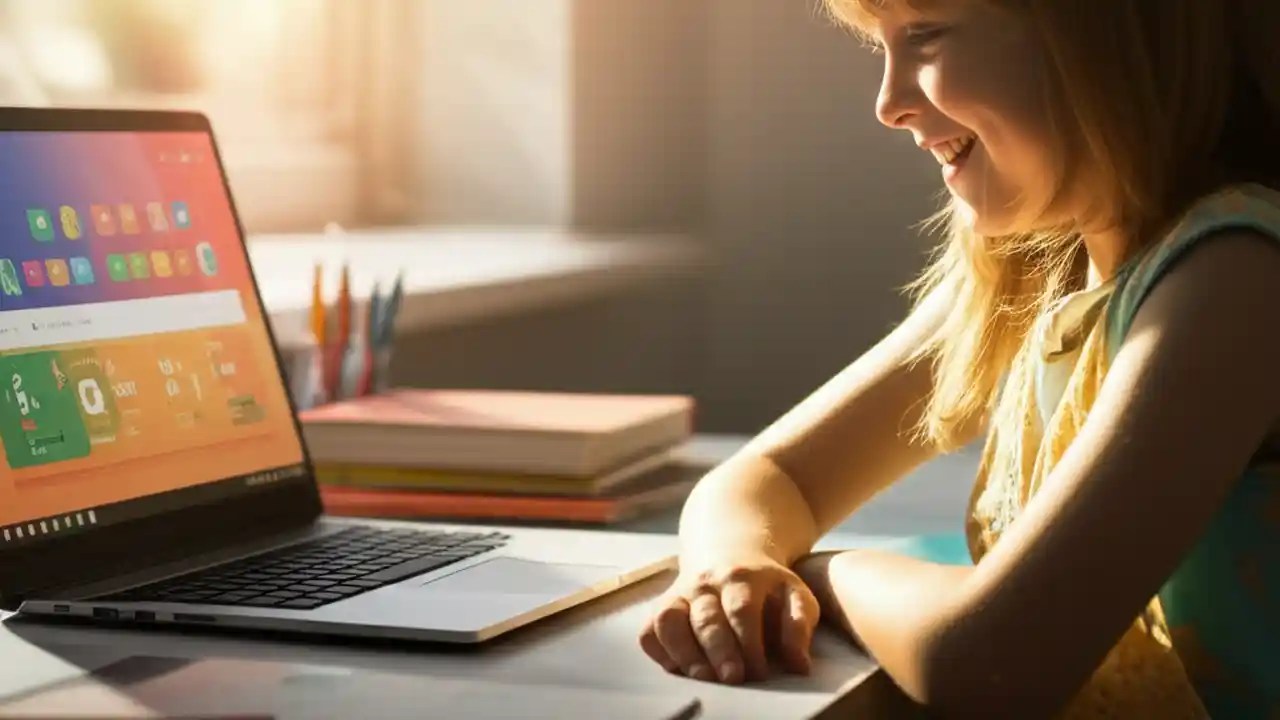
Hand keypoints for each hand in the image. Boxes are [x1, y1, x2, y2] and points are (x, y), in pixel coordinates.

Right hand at [637, 554, 820, 684]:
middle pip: (706, 617)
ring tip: (702, 677)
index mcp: (741, 577)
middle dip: (719, 650)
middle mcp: (705, 583)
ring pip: (669, 619)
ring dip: (683, 651)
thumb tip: (799, 665)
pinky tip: (677, 669)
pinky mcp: (663, 607)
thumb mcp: (794, 593)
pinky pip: (649, 628)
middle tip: (732, 679)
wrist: (730, 551)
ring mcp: (679, 594)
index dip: (749, 642)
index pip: (742, 609)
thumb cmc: (765, 586)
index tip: (760, 672)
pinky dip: (657, 650)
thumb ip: (799, 625)